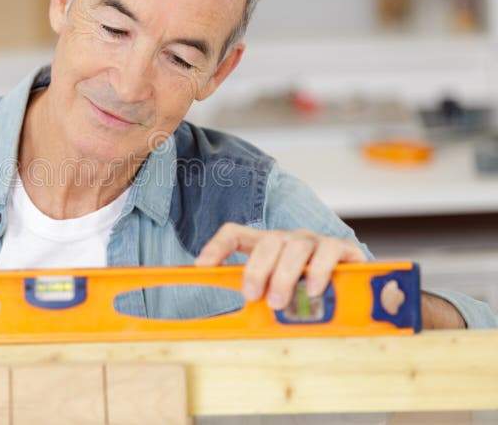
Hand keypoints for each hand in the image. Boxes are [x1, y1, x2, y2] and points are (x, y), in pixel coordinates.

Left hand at [195, 223, 366, 309]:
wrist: (359, 291)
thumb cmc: (310, 296)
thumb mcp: (279, 298)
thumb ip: (258, 303)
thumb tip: (229, 327)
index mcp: (267, 247)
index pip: (235, 233)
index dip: (217, 246)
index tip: (201, 266)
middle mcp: (289, 239)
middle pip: (268, 241)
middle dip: (257, 269)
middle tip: (252, 296)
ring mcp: (316, 242)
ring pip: (296, 246)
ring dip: (285, 275)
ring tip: (279, 302)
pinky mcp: (344, 249)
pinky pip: (329, 250)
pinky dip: (319, 270)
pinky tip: (312, 290)